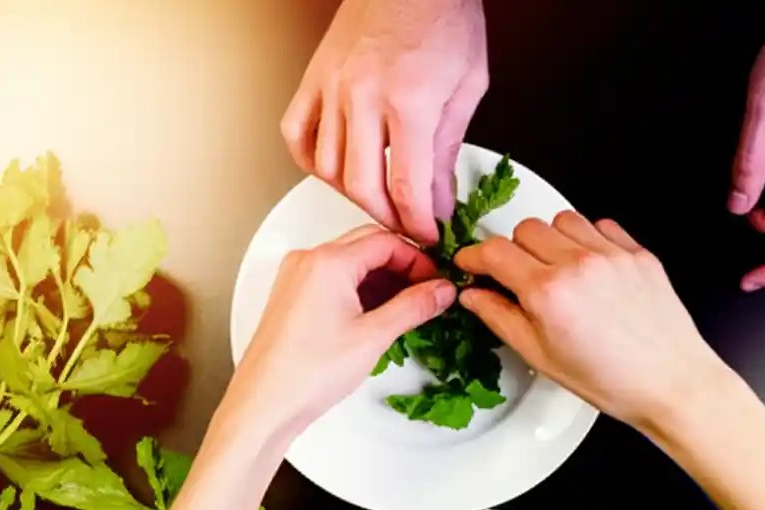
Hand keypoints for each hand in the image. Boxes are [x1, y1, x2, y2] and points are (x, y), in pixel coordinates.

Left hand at [225, 226, 455, 439]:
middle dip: (402, 266)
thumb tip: (441, 291)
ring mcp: (297, 278)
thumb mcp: (373, 337)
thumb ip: (413, 307)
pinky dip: (360, 291)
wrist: (264, 404)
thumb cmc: (307, 373)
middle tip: (428, 291)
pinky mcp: (293, 297)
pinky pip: (334, 280)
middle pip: (368, 246)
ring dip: (382, 280)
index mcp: (327, 262)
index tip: (437, 281)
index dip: (418, 260)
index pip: (386, 241)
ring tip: (408, 308)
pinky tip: (379, 315)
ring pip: (351, 264)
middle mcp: (308, 261)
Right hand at [280, 0, 487, 242]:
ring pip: (327, 168)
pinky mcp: (314, 80)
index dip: (420, 224)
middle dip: (388, 218)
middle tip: (405, 223)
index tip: (430, 233)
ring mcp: (333, 89)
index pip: (409, 189)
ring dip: (352, 194)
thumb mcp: (467, 86)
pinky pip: (296, 135)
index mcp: (410, 102)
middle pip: (364, 187)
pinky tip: (333, 168)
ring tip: (376, 197)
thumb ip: (448, 149)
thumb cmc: (443, 20)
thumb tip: (438, 199)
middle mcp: (364, 97)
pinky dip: (310, 162)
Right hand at [454, 213, 725, 429]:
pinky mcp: (638, 253)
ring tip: (556, 270)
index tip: (471, 265)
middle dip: (513, 250)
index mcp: (548, 292)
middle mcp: (578, 263)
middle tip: (517, 277)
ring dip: (550, 239)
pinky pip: (600, 225)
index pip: (494, 252)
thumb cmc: (611, 380)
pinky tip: (588, 268)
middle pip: (525, 229)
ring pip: (561, 220)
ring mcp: (611, 254)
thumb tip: (473, 296)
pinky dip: (587, 240)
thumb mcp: (540, 356)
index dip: (474, 257)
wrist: (671, 383)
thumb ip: (500, 318)